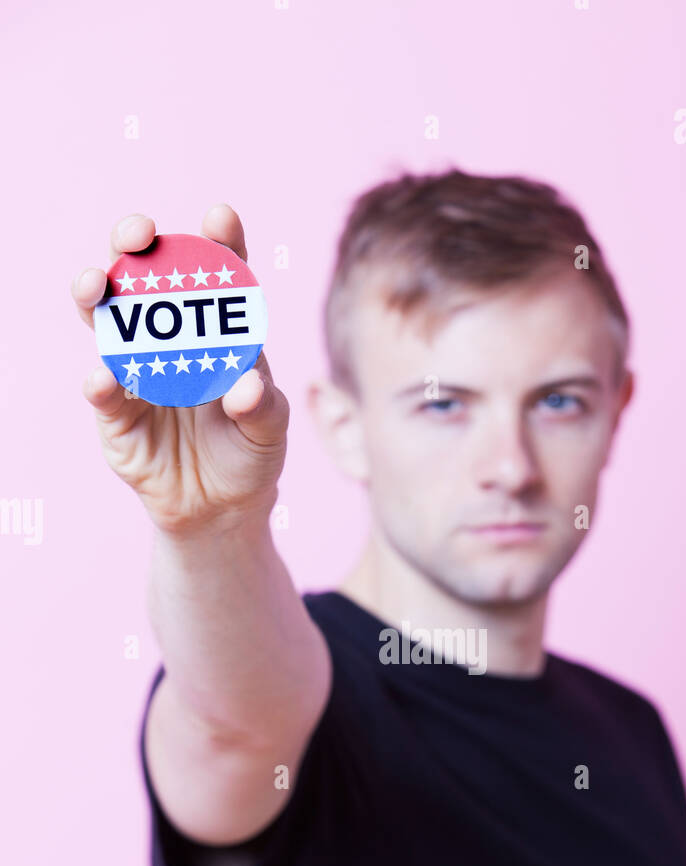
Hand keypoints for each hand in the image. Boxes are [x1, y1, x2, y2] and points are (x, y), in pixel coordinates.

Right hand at [73, 204, 288, 534]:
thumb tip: (245, 387)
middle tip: (139, 233)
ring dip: (96, 295)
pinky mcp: (116, 414)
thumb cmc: (251, 453)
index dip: (218, 241)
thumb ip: (263, 407)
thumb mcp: (270, 430)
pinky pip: (103, 391)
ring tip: (97, 284)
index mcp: (217, 329)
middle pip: (146, 277)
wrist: (221, 508)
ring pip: (107, 319)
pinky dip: (100, 381)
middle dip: (136, 245)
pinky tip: (104, 376)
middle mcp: (170, 338)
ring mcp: (137, 370)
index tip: (220, 218)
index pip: (218, 275)